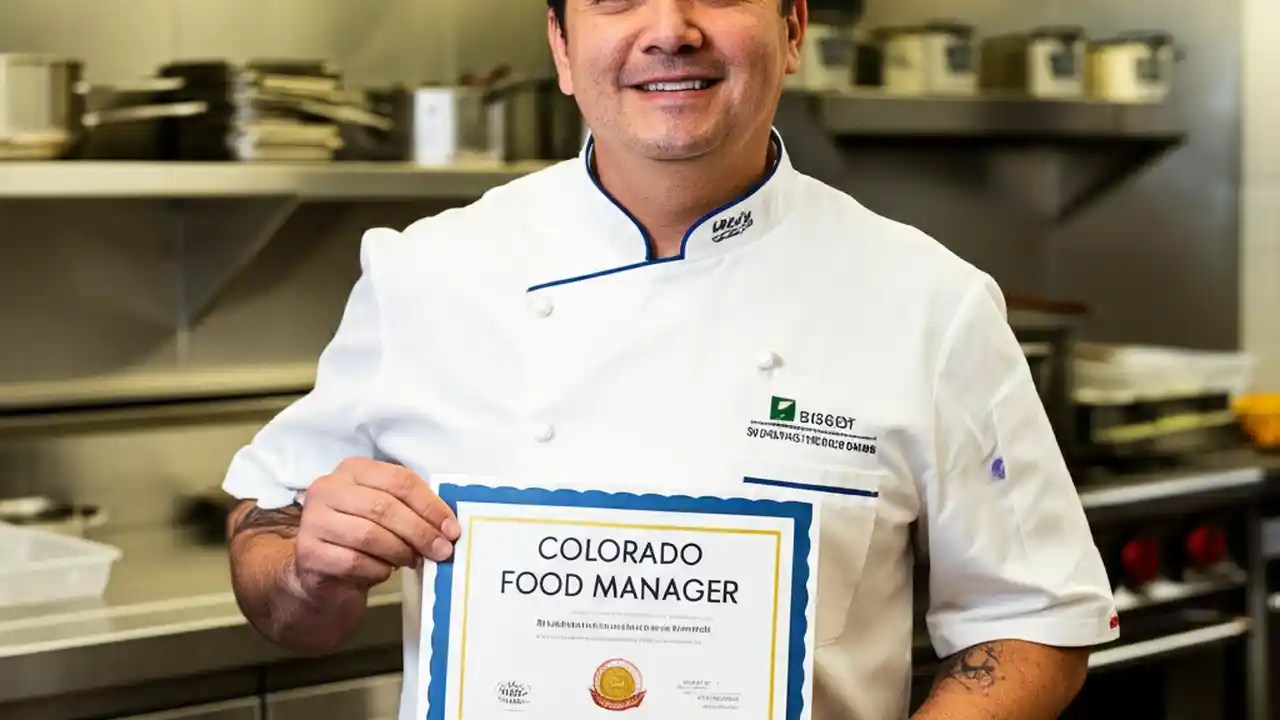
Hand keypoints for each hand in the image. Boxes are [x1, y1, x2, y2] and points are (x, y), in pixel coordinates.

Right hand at [294, 458, 459, 592]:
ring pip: (369, 535)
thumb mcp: (386, 514)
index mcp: (353, 469)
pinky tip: (385, 571)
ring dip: (401, 552)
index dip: (430, 505)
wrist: (321, 572)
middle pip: (384, 507)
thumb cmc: (361, 537)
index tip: (451, 529)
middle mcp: (328, 488)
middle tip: (442, 551)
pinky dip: (378, 570)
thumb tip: (448, 526)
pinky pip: (354, 562)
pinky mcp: (307, 551)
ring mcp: (313, 519)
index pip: (399, 480)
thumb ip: (411, 509)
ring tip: (414, 560)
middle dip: (420, 531)